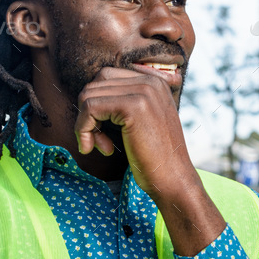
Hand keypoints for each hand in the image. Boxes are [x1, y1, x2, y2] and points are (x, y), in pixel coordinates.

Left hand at [74, 67, 225, 255]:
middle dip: (87, 114)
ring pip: (88, 95)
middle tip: (98, 141)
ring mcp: (143, 91)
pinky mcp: (133, 106)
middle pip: (95, 84)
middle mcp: (150, 81)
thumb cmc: (154, 157)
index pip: (106, 77)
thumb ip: (123, 102)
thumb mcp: (142, 121)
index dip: (95, 105)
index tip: (102, 133)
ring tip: (100, 146)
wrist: (174, 180)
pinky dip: (84, 129)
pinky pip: (89, 108)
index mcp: (153, 81)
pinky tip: (100, 149)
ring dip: (85, 124)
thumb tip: (86, 95)